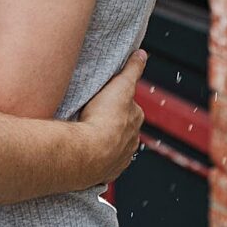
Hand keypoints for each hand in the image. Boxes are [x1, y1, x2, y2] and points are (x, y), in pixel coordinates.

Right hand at [75, 49, 146, 185]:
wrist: (89, 151)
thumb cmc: (104, 118)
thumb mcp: (120, 85)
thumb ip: (132, 70)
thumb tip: (142, 54)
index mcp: (135, 119)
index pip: (130, 107)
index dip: (117, 101)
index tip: (105, 99)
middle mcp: (131, 141)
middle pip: (122, 128)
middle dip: (111, 123)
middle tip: (92, 115)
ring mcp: (118, 158)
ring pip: (112, 146)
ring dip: (103, 141)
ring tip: (85, 133)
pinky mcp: (105, 172)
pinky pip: (101, 164)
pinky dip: (95, 159)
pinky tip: (84, 152)